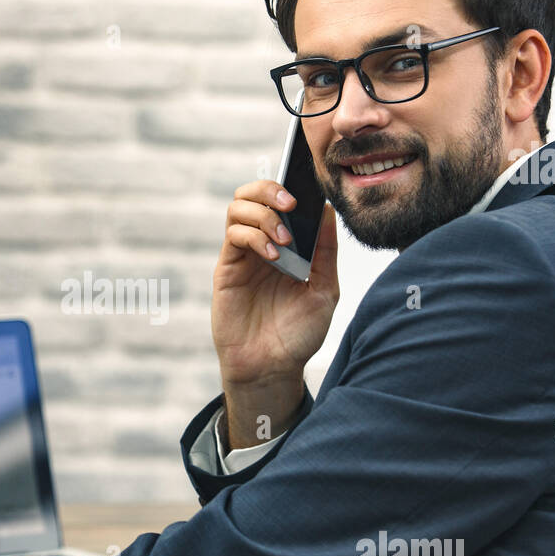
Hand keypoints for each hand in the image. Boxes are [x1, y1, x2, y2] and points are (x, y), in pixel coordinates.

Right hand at [213, 179, 338, 386]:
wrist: (273, 368)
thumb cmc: (298, 334)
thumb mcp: (325, 291)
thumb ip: (326, 251)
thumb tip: (327, 211)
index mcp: (288, 246)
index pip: (282, 201)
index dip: (292, 187)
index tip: (310, 187)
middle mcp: (262, 244)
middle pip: (253, 193)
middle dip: (271, 189)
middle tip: (291, 204)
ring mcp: (242, 255)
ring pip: (238, 207)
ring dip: (263, 214)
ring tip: (284, 240)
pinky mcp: (227, 269)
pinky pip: (233, 235)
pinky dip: (254, 236)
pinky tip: (272, 256)